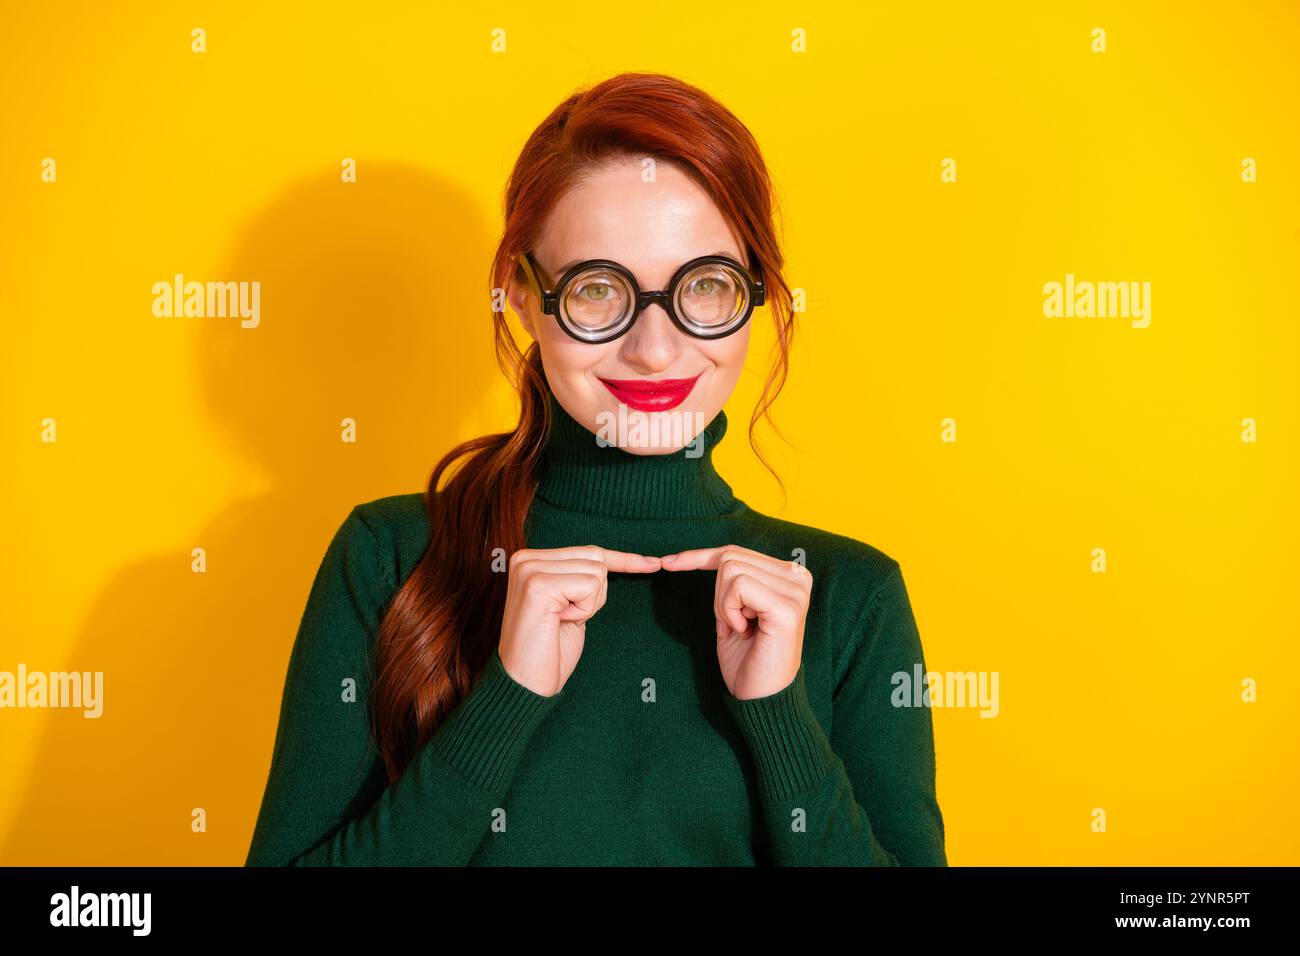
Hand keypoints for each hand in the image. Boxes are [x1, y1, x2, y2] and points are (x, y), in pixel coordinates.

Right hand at [499, 545, 661, 695]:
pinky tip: (559, 621)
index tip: (653, 564)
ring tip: (559, 621)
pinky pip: (590, 586)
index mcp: (530, 560)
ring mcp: (530, 569)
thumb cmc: (548, 651)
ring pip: (596, 572)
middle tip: (566, 618)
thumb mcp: (569, 606)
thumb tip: (612, 562)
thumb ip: (580, 579)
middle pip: (595, 557)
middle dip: (595, 594)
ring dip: (588, 604)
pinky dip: (584, 609)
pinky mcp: (538, 585)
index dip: (623, 560)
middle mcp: (525, 558)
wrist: (524, 685)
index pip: (589, 551)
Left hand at [659, 545, 811, 699]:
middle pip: (730, 558)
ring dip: (724, 605)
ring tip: (742, 630)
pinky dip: (729, 611)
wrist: (762, 699)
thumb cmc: (747, 659)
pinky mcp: (787, 607)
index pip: (735, 551)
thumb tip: (695, 556)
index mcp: (788, 575)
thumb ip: (729, 581)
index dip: (698, 556)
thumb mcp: (733, 611)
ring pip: (731, 570)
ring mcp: (795, 591)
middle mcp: (798, 577)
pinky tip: (746, 631)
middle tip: (733, 626)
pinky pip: (738, 587)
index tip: (667, 563)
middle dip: (718, 595)